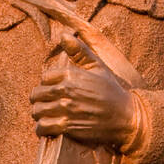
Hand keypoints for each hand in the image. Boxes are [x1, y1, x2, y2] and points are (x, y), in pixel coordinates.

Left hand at [29, 33, 136, 147]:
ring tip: (46, 116)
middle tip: (46, 104)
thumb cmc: (112, 91)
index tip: (53, 90)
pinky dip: (41, 129)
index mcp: (71, 74)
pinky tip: (47, 128)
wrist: (126, 117)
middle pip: (36, 95)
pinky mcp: (67, 126)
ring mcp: (66, 109)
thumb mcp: (98, 67)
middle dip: (39, 100)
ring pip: (37, 111)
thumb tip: (63, 35)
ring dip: (39, 115)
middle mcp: (66, 91)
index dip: (47, 85)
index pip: (44, 78)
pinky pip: (43, 127)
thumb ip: (79, 51)